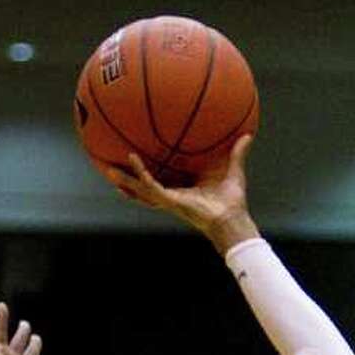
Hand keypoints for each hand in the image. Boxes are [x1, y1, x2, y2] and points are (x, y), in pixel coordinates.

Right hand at [104, 136, 254, 245]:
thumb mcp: (233, 170)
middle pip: (143, 187)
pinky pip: (151, 185)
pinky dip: (140, 173)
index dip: (147, 174)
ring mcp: (169, 199)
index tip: (137, 161)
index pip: (161, 182)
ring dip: (124, 180)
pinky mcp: (171, 201)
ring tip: (106, 169)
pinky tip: (131, 159)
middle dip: (127, 179)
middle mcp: (172, 195)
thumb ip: (237, 153)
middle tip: (110, 167)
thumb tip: (248, 135)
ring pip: (140, 189)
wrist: (232, 219)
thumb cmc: (232, 201)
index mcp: (182, 190)